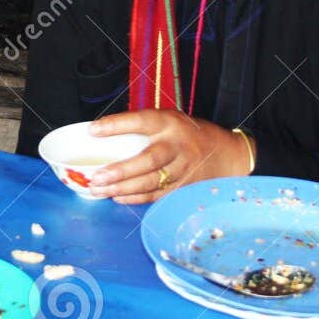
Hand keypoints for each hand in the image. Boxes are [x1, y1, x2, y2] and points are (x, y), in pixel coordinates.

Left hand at [86, 109, 249, 204]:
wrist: (226, 153)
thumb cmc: (186, 134)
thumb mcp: (169, 120)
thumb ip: (143, 127)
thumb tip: (100, 136)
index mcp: (170, 123)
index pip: (141, 121)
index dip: (117, 125)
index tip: (93, 130)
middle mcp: (178, 145)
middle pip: (149, 160)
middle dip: (121, 171)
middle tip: (96, 177)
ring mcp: (184, 168)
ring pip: (152, 182)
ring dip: (123, 188)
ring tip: (99, 189)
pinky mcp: (184, 187)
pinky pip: (157, 195)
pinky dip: (136, 198)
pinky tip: (118, 197)